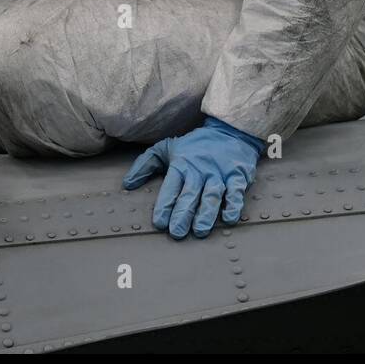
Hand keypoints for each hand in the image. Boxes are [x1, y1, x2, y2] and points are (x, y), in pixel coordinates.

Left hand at [122, 117, 264, 238]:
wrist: (229, 131)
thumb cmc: (195, 145)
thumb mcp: (166, 148)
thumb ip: (144, 165)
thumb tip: (127, 184)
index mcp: (182, 165)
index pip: (171, 187)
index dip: (165, 205)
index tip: (160, 223)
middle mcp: (200, 171)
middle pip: (190, 194)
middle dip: (183, 214)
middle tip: (177, 233)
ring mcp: (219, 174)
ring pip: (212, 195)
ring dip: (206, 214)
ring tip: (199, 231)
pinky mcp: (237, 176)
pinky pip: (236, 192)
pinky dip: (233, 205)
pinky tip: (228, 218)